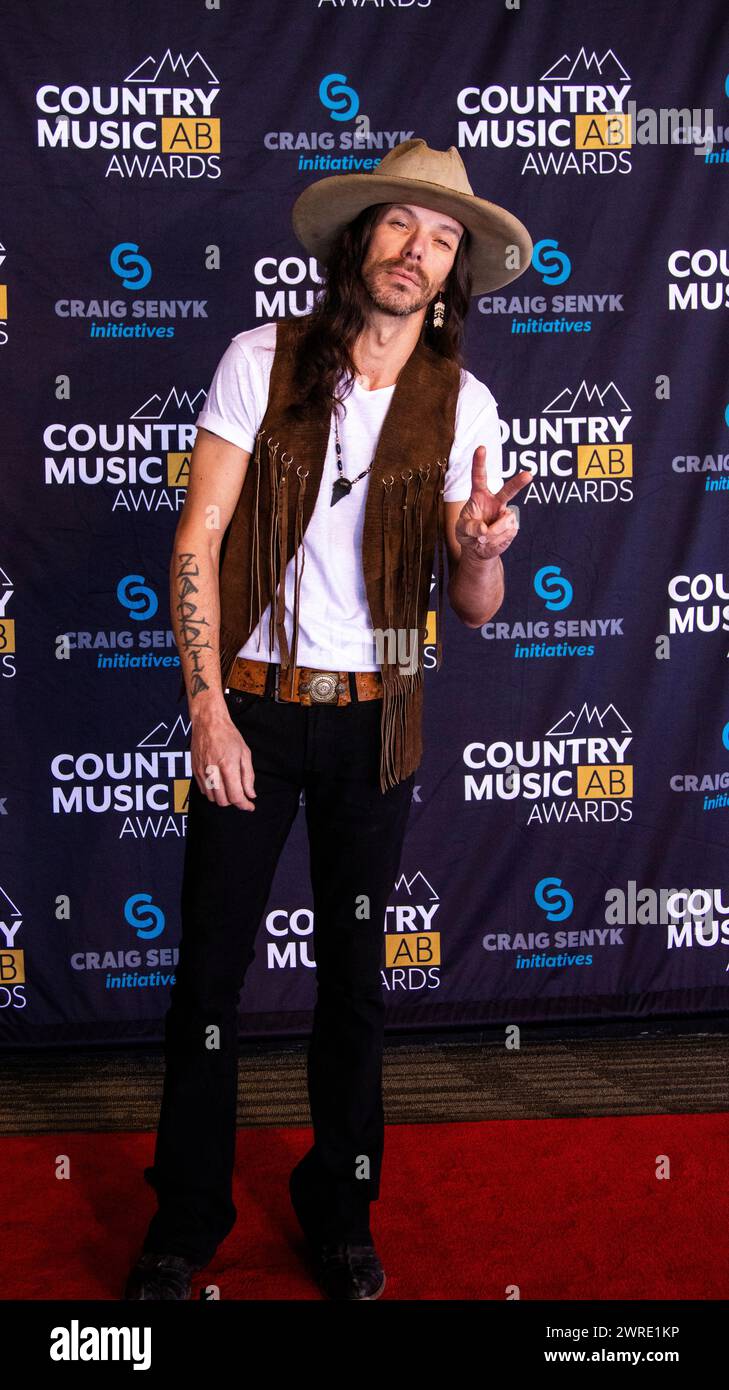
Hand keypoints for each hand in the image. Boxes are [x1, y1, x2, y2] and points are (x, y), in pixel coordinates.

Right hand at [191, 709, 256, 809]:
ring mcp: (202, 772)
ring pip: (212, 798)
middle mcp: (213, 771)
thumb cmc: (228, 735)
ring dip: (222, 798)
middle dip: (234, 801)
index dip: (244, 805)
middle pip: (223, 801)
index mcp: (228, 766)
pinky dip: (212, 792)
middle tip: (241, 795)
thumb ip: (248, 776)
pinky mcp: (194, 770)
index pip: (236, 796)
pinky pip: (203, 791)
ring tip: (230, 788)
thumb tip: (251, 794)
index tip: (250, 806)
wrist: (208, 722)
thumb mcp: (245, 753)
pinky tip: (219, 783)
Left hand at [454, 445, 530, 560]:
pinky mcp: (512, 526)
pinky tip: (492, 541)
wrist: (478, 550)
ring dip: (492, 533)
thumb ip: (470, 527)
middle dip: (518, 482)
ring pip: (505, 521)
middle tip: (529, 475)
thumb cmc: (468, 534)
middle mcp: (495, 501)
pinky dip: (497, 540)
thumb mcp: (460, 529)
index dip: (480, 462)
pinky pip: (507, 532)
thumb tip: (484, 529)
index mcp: (480, 496)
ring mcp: (505, 513)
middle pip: (508, 490)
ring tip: (483, 538)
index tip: (481, 448)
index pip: (479, 477)